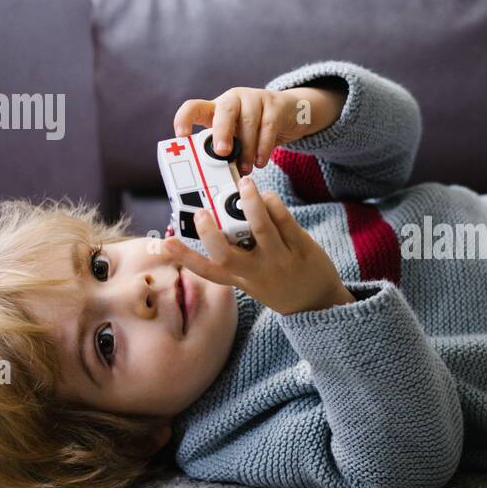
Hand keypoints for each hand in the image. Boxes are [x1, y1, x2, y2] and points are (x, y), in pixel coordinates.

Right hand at [162, 176, 354, 314]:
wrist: (319, 303)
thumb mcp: (253, 280)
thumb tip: (216, 226)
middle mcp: (257, 273)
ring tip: (245, 184)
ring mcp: (280, 261)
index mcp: (241, 279)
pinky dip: (274, 205)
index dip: (185, 257)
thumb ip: (235, 257)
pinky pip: (285, 222)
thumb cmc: (280, 284)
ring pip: (261, 229)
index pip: (207, 271)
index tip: (166, 242)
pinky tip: (266, 196)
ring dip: (250, 203)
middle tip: (202, 211)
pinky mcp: (301, 249)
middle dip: (211, 233)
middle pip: (226, 256)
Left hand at [172, 85, 332, 174]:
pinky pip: (268, 127)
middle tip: (222, 153)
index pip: (195, 107)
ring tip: (245, 168)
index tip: (181, 136)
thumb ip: (226, 149)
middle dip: (222, 131)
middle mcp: (234, 99)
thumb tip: (214, 175)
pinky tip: (261, 162)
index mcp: (217, 107)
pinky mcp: (275, 105)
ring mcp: (255, 99)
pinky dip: (263, 148)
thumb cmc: (255, 127)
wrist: (289, 112)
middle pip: (224, 110)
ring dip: (247, 148)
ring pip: (248, 122)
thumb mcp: (236, 135)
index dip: (185, 119)